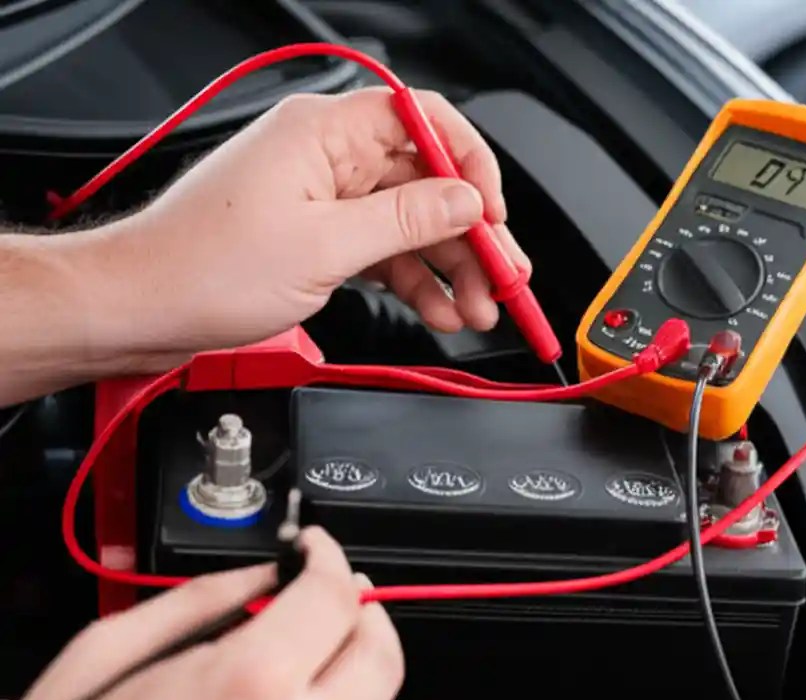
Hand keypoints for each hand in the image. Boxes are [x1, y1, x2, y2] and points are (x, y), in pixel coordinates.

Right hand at [17, 529, 402, 699]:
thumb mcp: (107, 654)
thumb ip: (198, 601)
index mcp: (250, 685)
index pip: (334, 598)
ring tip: (320, 655)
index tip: (314, 547)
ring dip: (361, 675)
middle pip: (381, 658)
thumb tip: (268, 572)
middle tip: (335, 591)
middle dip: (365, 612)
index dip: (330, 558)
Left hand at [77, 86, 527, 364]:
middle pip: (425, 181)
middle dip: (470, 234)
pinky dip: (412, 281)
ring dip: (447, 267)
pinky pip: (383, 249)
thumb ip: (405, 221)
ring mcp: (322, 196)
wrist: (140, 308)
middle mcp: (326, 156)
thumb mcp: (323, 248)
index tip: (495, 214)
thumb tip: (466, 200)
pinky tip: (437, 309)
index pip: (424, 121)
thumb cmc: (201, 269)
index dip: (471, 165)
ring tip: (476, 307)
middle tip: (502, 277)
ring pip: (409, 222)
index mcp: (323, 133)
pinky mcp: (316, 234)